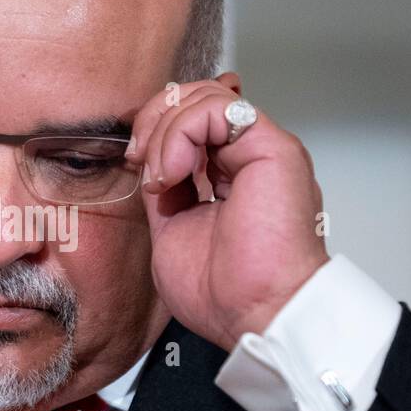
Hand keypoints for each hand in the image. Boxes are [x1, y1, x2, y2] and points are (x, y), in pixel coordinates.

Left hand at [125, 74, 329, 351]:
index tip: (138, 165)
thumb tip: (149, 161)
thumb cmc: (226, 292)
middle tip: (140, 160)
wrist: (257, 313)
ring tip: (162, 176)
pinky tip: (175, 172)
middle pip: (197, 99)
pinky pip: (217, 109)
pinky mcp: (272, 146)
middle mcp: (250, 158)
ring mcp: (262, 149)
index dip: (158, 129)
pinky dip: (181, 133)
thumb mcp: (171, 230)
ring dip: (165, 131)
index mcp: (232, 177)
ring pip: (204, 97)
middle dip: (155, 121)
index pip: (194, 122)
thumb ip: (164, 191)